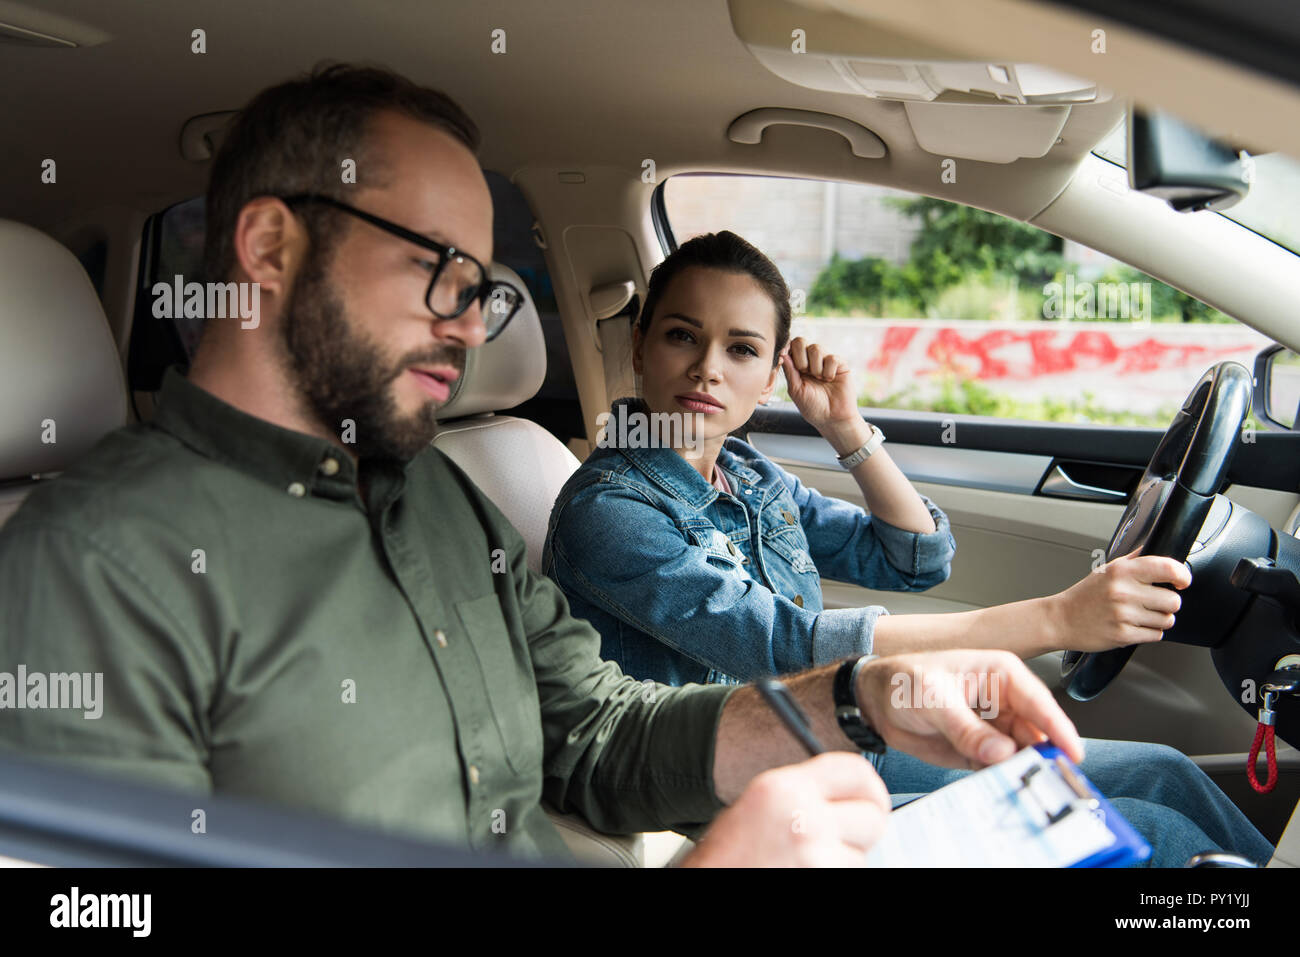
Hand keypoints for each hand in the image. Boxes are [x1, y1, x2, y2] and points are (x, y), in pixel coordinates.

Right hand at [681, 752, 889, 866]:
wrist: (710, 879)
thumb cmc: (727, 856)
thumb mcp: (760, 804)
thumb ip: (804, 792)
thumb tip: (849, 793)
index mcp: (784, 788)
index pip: (856, 772)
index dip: (871, 788)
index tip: (872, 800)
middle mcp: (803, 817)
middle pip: (874, 817)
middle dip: (863, 831)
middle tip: (843, 838)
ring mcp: (814, 854)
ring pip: (862, 855)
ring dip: (844, 860)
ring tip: (809, 861)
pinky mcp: (822, 878)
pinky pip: (849, 874)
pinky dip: (833, 874)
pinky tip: (804, 871)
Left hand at [781, 338, 861, 438]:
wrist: (832, 418)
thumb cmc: (813, 407)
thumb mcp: (795, 390)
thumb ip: (790, 371)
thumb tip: (783, 354)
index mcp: (798, 366)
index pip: (791, 346)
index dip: (787, 348)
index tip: (784, 356)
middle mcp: (811, 360)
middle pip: (801, 341)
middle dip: (800, 358)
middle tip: (804, 373)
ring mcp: (825, 361)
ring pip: (816, 348)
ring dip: (815, 366)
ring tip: (819, 379)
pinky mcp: (840, 364)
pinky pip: (831, 358)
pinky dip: (828, 370)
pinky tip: (830, 380)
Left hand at [855, 649, 1084, 770]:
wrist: (874, 700)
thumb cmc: (903, 681)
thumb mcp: (933, 699)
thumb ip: (966, 728)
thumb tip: (1001, 752)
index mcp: (1000, 674)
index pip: (1039, 702)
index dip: (1059, 729)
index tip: (1072, 753)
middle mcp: (1004, 702)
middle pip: (1037, 733)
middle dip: (1043, 758)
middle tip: (1045, 782)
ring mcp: (995, 728)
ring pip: (1022, 754)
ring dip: (1023, 772)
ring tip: (1020, 788)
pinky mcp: (982, 750)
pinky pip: (1000, 768)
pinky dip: (1002, 779)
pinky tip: (998, 787)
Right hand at [1047, 549, 1191, 651]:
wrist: (1062, 619)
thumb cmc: (1086, 595)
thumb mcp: (1107, 569)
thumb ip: (1135, 559)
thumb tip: (1159, 544)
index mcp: (1122, 571)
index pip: (1168, 569)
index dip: (1182, 576)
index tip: (1181, 581)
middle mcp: (1123, 592)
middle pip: (1174, 600)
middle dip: (1167, 603)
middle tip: (1152, 602)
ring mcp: (1123, 615)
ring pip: (1167, 620)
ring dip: (1159, 619)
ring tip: (1140, 614)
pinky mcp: (1123, 635)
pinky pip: (1156, 635)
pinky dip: (1149, 632)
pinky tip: (1133, 625)